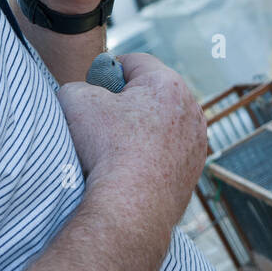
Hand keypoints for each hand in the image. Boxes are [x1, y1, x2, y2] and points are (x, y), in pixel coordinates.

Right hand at [56, 52, 205, 225]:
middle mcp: (191, 108)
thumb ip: (77, 85)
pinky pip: (168, 151)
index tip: (94, 90)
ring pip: (162, 123)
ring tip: (116, 148)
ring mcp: (197, 141)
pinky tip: (131, 169)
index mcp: (167, 84)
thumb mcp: (75, 99)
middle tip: (103, 121)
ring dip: (141, 129)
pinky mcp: (194, 170)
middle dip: (127, 102)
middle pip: (152, 93)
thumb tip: (84, 94)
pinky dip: (150, 155)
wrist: (130, 208)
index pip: (134, 62)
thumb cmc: (105, 148)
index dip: (107, 71)